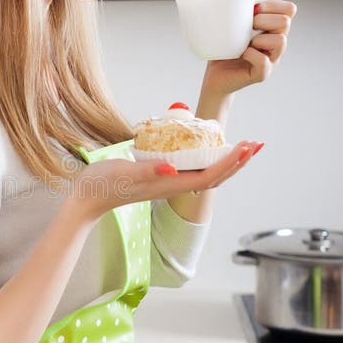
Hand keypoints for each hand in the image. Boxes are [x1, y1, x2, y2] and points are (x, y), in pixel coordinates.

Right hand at [70, 141, 260, 223]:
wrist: (87, 199)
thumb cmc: (103, 185)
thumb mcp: (124, 173)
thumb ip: (148, 171)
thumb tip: (173, 170)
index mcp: (169, 185)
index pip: (209, 175)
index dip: (230, 162)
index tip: (246, 147)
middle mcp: (173, 186)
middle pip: (214, 176)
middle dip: (237, 161)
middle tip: (256, 144)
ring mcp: (167, 183)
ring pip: (206, 174)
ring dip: (227, 162)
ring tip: (242, 148)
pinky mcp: (160, 178)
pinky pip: (192, 170)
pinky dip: (208, 159)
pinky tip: (209, 150)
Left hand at [200, 0, 296, 99]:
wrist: (215, 76)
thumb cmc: (226, 49)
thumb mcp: (236, 24)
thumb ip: (251, 7)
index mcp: (274, 28)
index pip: (289, 9)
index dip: (273, 4)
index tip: (253, 9)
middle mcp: (277, 44)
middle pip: (285, 21)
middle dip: (264, 19)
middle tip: (247, 25)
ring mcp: (272, 60)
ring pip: (280, 41)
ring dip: (260, 37)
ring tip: (246, 42)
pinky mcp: (262, 74)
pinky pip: (264, 61)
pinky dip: (251, 54)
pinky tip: (242, 53)